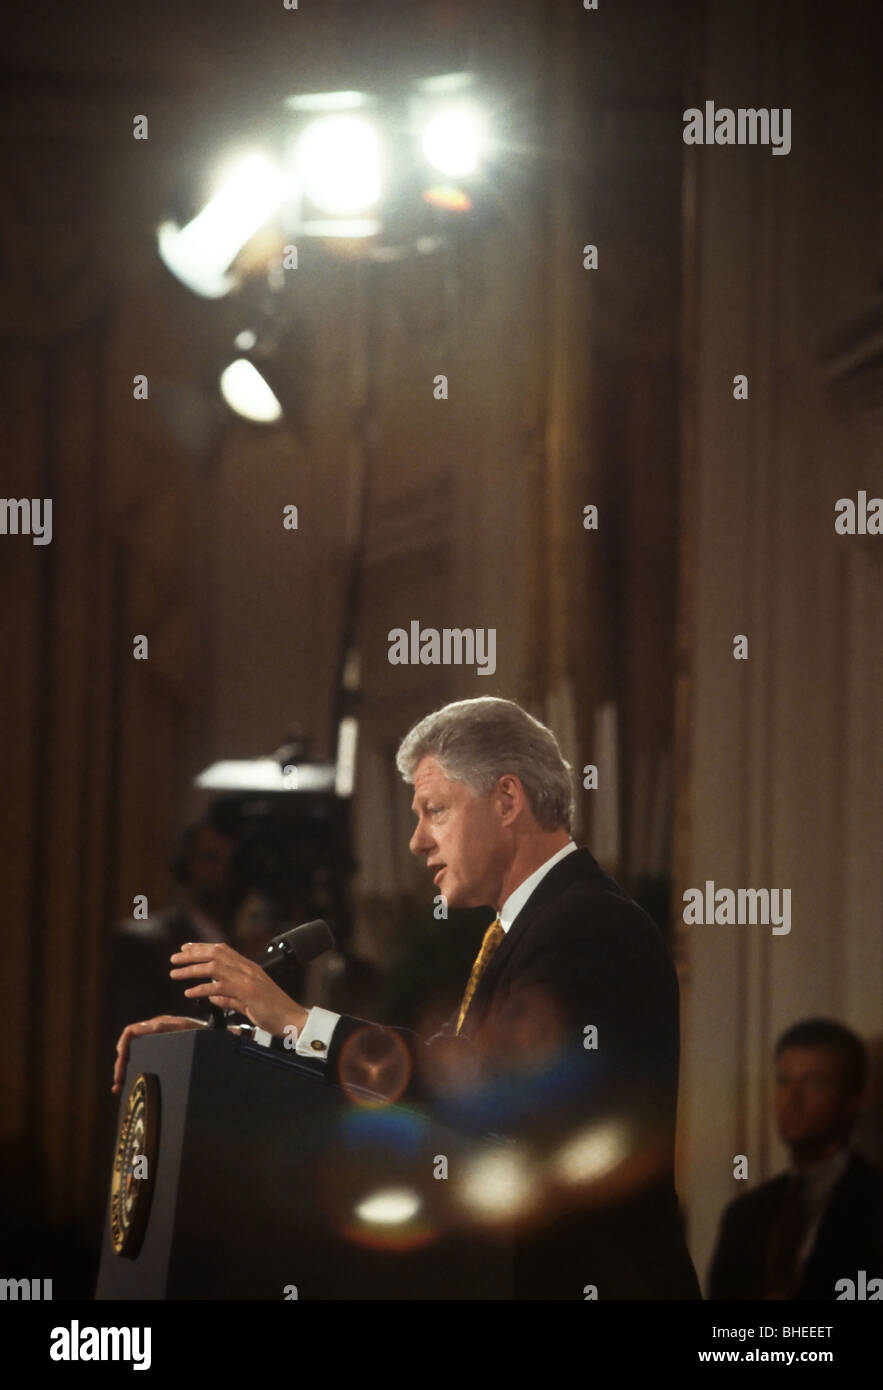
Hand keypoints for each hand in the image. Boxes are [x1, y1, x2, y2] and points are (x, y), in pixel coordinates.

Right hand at [112, 1015, 205, 1093]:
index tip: (120, 1060)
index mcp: (158, 1026)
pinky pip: (141, 1062)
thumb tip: (154, 1025)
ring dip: (123, 1071)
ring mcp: (155, 1044)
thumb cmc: (204, 1034)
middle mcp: (152, 1034)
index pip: (132, 1032)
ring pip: (131, 1057)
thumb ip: (173, 1027)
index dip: (122, 1045)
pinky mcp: (158, 1054)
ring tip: (118, 1087)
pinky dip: (131, 1073)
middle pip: (127, 1047)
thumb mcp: (189, 1030)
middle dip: (120, 1063)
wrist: (215, 1040)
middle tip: (118, 1081)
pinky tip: (125, 1087)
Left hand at [169, 941, 308, 1040]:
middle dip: (192, 955)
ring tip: (175, 974)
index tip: (185, 949)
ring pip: (214, 967)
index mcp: (249, 968)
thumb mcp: (248, 1002)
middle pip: (215, 953)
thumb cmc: (273, 1011)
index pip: (222, 950)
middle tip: (174, 959)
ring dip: (192, 969)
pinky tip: (190, 993)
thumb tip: (214, 996)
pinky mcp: (247, 993)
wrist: (292, 1019)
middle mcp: (248, 969)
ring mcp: (247, 980)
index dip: (202, 947)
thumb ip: (231, 998)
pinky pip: (219, 988)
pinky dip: (202, 989)